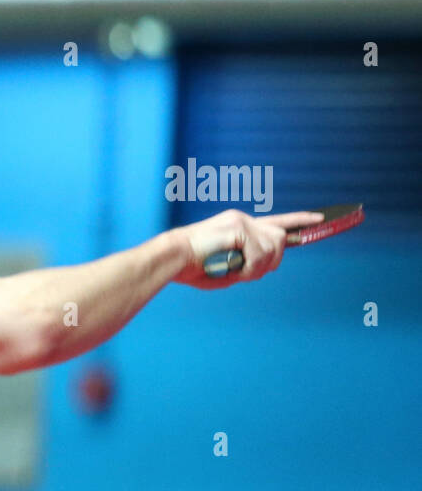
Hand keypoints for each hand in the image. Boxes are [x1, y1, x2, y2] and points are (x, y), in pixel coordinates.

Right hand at [169, 208, 324, 289]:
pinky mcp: (238, 228)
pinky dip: (248, 268)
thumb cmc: (191, 267)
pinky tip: (230, 268)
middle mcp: (243, 219)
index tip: (319, 218)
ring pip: (274, 247)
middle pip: (280, 240)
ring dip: (257, 267)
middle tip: (244, 272)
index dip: (300, 220)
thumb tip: (263, 267)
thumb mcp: (227, 268)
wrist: (171, 258)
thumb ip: (248, 264)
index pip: (276, 220)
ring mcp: (241, 222)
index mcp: (239, 227)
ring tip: (233, 270)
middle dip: (270, 261)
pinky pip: (260, 254)